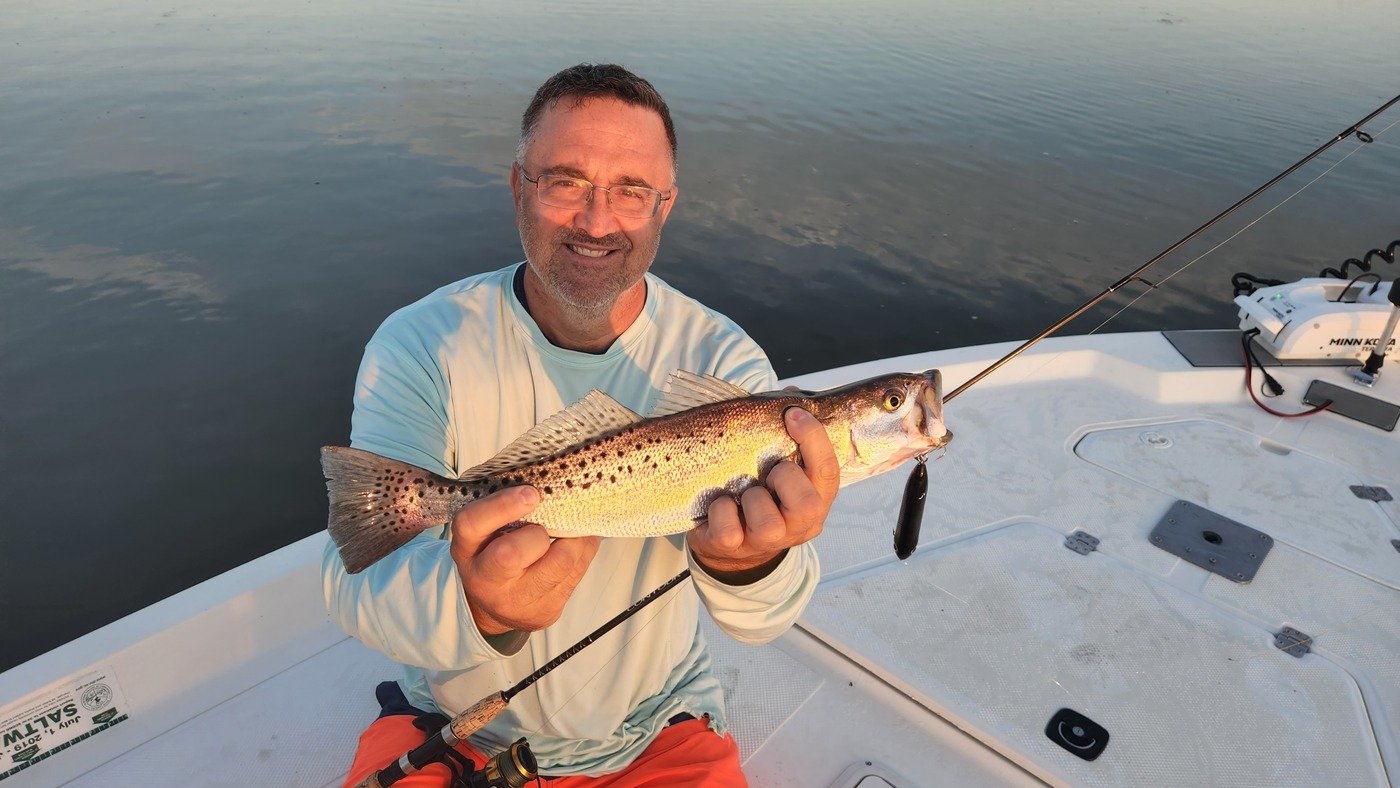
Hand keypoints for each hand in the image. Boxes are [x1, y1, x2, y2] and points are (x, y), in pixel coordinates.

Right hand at [449, 486, 600, 635]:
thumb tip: (551, 482)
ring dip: (572, 539)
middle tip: (542, 529)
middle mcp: (486, 580)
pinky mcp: (546, 611)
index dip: (502, 505)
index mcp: (467, 550)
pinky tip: (575, 546)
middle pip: (512, 553)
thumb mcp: (486, 532)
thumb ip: (505, 509)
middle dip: (538, 533)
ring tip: (569, 532)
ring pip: (560, 562)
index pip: (472, 524)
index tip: (531, 493)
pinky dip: (583, 550)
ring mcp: (517, 601)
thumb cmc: (495, 555)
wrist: (500, 606)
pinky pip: (578, 571)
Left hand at [687, 407, 837, 583]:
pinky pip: (728, 529)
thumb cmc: (759, 492)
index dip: (814, 439)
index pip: (827, 469)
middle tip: (769, 473)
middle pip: (808, 504)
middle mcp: (799, 524)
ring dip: (751, 497)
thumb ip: (788, 432)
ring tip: (742, 493)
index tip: (793, 414)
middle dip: (784, 477)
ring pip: (767, 521)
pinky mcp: (734, 548)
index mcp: (816, 497)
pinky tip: (721, 505)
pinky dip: (721, 510)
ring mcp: (768, 541)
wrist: (730, 543)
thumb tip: (792, 393)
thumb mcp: (778, 464)